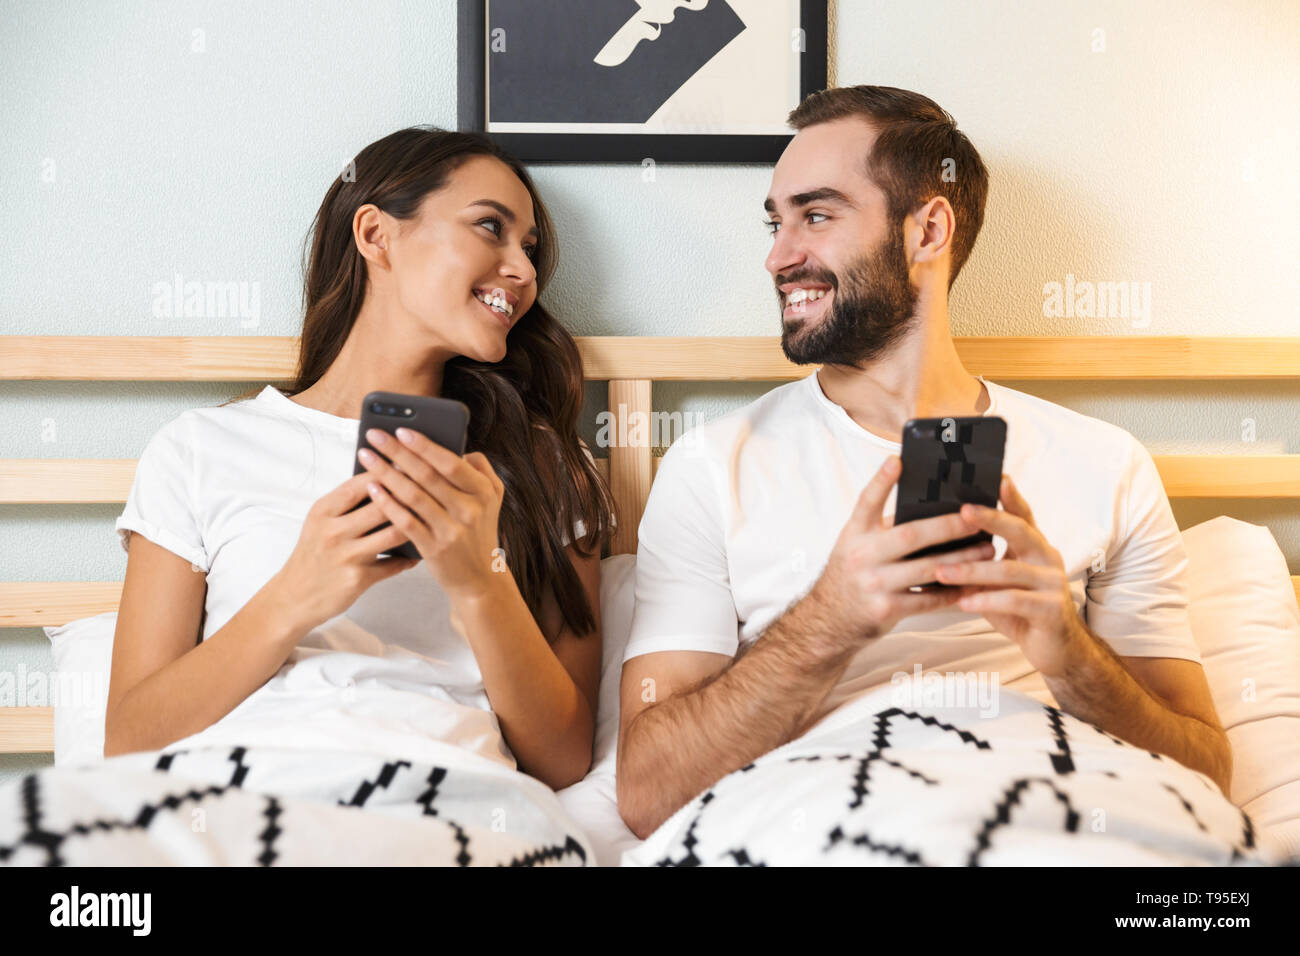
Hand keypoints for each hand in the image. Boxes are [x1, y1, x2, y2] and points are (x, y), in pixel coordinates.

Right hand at [271, 471, 420, 631]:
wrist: (294, 596)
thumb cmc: (313, 554)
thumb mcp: (320, 522)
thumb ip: (346, 503)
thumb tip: (382, 477)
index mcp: (324, 511)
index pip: (360, 484)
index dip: (386, 471)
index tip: (408, 460)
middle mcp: (333, 531)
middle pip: (381, 506)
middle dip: (409, 495)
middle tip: (433, 486)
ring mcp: (346, 556)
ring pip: (393, 534)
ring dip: (415, 525)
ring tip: (432, 517)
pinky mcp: (358, 579)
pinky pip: (394, 565)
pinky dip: (410, 558)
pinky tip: (422, 551)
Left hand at [357, 427, 505, 601]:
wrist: (480, 578)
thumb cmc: (479, 532)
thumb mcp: (492, 499)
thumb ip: (480, 470)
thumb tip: (457, 448)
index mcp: (484, 491)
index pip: (451, 462)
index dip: (424, 445)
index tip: (401, 430)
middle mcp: (470, 510)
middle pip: (427, 475)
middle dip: (397, 452)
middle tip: (374, 436)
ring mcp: (452, 530)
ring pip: (413, 495)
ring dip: (385, 473)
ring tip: (366, 457)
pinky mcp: (434, 548)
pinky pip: (405, 521)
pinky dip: (387, 503)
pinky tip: (372, 489)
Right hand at [809, 455, 996, 644]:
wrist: (830, 621)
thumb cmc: (853, 574)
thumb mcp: (857, 546)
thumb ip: (885, 529)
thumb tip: (933, 509)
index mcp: (854, 534)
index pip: (866, 501)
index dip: (881, 481)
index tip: (898, 460)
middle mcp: (861, 556)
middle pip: (911, 535)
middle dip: (949, 526)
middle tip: (977, 518)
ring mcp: (874, 584)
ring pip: (927, 569)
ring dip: (962, 559)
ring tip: (988, 550)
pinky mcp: (886, 610)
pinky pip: (928, 600)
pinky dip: (953, 592)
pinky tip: (973, 584)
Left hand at [931, 474, 1086, 676]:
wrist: (1055, 649)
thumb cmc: (1018, 609)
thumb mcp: (997, 581)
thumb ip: (980, 560)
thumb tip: (936, 543)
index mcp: (1034, 546)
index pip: (1021, 514)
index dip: (1010, 495)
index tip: (994, 475)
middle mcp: (1047, 557)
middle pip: (1020, 531)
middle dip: (991, 519)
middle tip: (963, 511)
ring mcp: (1053, 583)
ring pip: (1009, 570)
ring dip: (972, 570)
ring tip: (942, 571)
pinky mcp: (1052, 610)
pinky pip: (1015, 601)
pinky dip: (987, 601)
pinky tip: (964, 603)